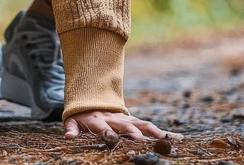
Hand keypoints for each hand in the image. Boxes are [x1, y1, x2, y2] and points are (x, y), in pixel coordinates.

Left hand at [63, 110, 180, 144]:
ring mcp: (125, 119)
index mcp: (98, 121)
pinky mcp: (133, 120)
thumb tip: (68, 138)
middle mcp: (114, 119)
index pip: (104, 129)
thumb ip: (72, 128)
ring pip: (141, 124)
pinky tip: (175, 137)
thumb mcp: (73, 120)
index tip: (115, 141)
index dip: (110, 135)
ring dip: (153, 132)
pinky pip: (147, 125)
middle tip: (146, 144)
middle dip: (136, 135)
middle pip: (126, 127)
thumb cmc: (81, 115)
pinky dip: (160, 131)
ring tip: (165, 140)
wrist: (92, 98)